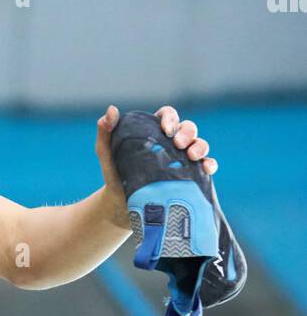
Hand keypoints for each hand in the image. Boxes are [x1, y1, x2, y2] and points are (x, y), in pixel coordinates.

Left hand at [96, 104, 218, 215]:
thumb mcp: (107, 153)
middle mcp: (171, 143)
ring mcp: (182, 160)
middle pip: (188, 128)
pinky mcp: (190, 177)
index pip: (168, 115)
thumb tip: (111, 110)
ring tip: (192, 156)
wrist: (122, 206)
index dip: (170, 117)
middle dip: (188, 132)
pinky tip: (207, 168)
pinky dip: (210, 164)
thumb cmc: (115, 175)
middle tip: (178, 144)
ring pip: (200, 144)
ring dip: (200, 146)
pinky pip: (207, 166)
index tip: (166, 130)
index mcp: (154, 132)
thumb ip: (106, 132)